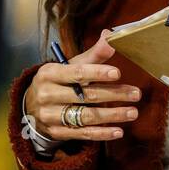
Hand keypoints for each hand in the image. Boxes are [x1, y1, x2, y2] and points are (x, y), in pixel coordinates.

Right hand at [24, 30, 140, 141]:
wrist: (32, 105)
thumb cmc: (58, 82)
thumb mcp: (70, 66)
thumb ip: (93, 54)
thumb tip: (111, 36)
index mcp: (49, 73)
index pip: (77, 73)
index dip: (98, 73)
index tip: (118, 73)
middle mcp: (47, 94)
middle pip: (85, 96)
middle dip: (114, 94)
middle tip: (136, 94)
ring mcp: (50, 116)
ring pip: (86, 116)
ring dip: (112, 115)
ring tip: (132, 112)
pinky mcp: (56, 132)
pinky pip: (83, 133)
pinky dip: (102, 133)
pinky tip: (118, 130)